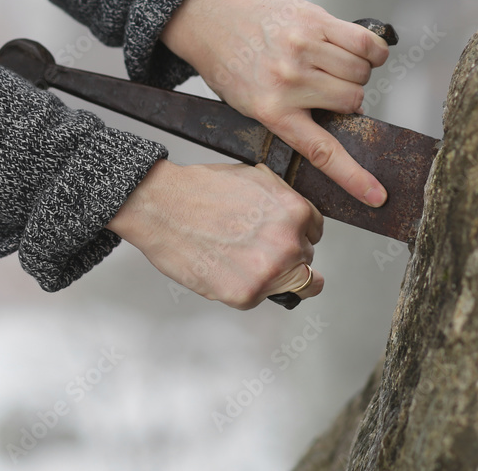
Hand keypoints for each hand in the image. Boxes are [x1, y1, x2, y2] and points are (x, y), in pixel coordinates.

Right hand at [107, 160, 323, 309]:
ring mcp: (268, 273)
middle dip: (284, 256)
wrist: (162, 206)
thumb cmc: (200, 190)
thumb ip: (283, 200)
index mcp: (294, 212)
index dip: (296, 233)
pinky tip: (224, 267)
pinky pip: (258, 298)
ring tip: (241, 261)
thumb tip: (296, 218)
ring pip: (291, 286)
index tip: (282, 237)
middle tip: (255, 249)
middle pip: (305, 261)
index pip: (315, 232)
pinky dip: (243, 287)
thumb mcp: (255, 178)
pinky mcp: (245, 295)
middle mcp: (287, 244)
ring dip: (272, 277)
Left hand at [161, 0, 389, 206]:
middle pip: (352, 100)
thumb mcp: (250, 104)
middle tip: (324, 87)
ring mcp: (303, 48)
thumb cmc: (230, 61)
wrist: (211, 18)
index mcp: (272, 110)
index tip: (375, 195)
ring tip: (330, 65)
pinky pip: (365, 42)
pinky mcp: (314, 19)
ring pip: (361, 72)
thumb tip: (338, 121)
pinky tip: (358, 50)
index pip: (322, 150)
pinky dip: (372, 50)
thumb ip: (290, 116)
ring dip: (356, 72)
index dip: (353, 176)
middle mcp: (289, 80)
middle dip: (347, 98)